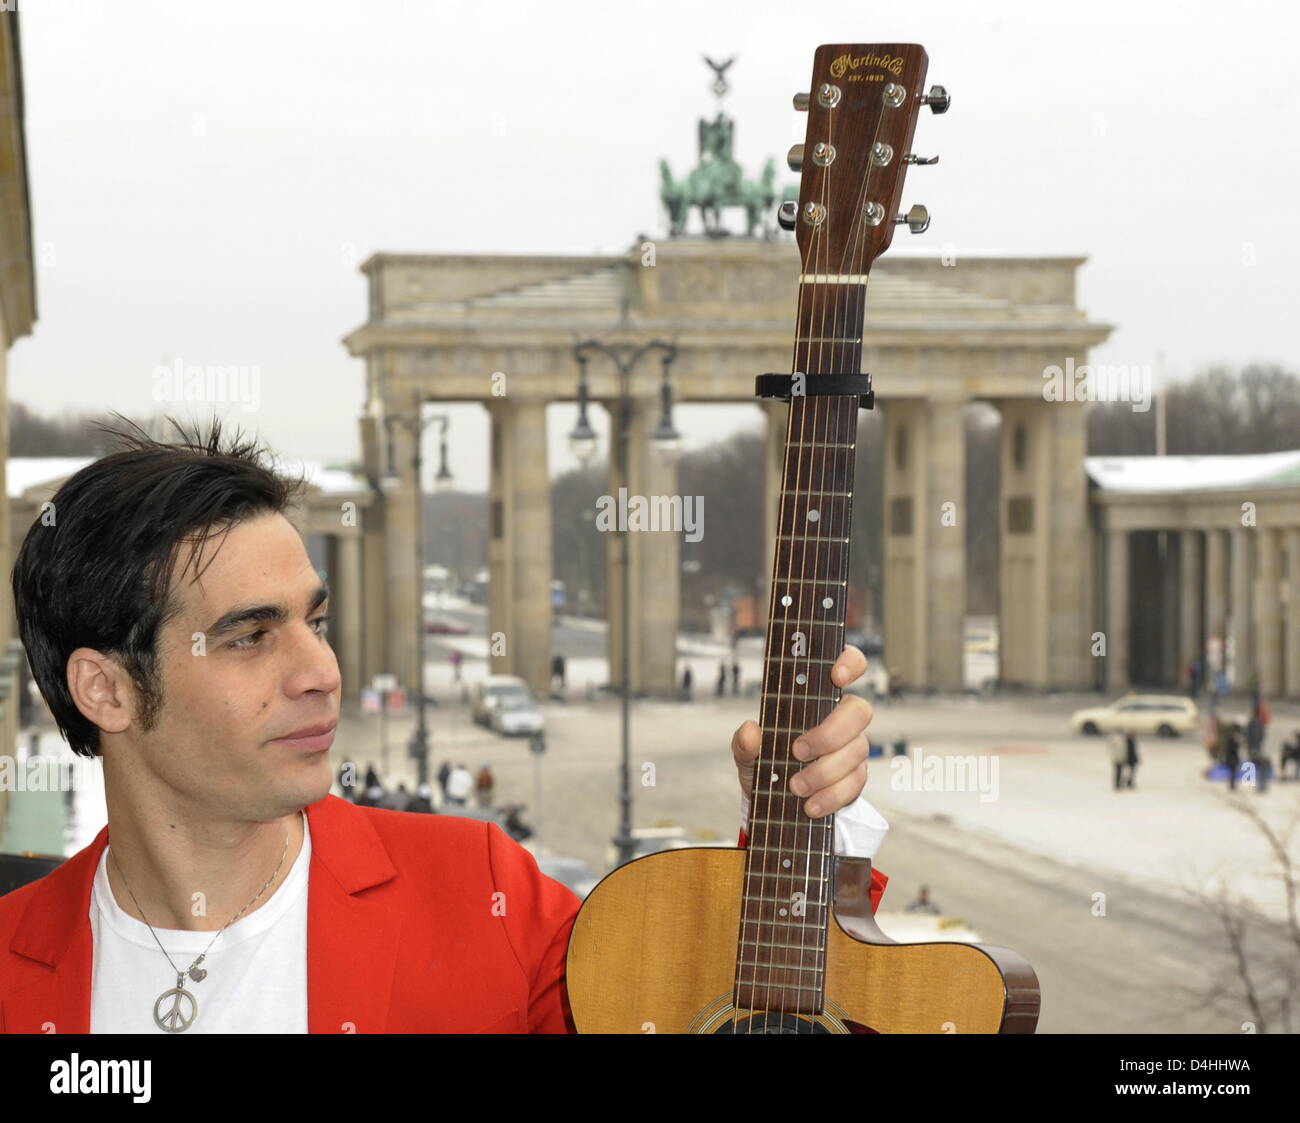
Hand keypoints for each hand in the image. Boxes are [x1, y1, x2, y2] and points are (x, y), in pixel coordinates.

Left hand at [731, 645, 872, 817]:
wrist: (772, 804)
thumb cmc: (765, 763)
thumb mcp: (746, 753)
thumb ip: (744, 742)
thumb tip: (750, 731)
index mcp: (818, 697)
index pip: (848, 664)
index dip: (850, 662)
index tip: (837, 676)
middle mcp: (842, 718)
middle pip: (859, 711)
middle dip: (829, 733)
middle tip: (797, 751)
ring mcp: (853, 747)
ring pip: (857, 750)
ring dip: (825, 771)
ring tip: (796, 786)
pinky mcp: (856, 777)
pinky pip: (855, 783)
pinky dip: (831, 796)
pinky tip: (811, 805)